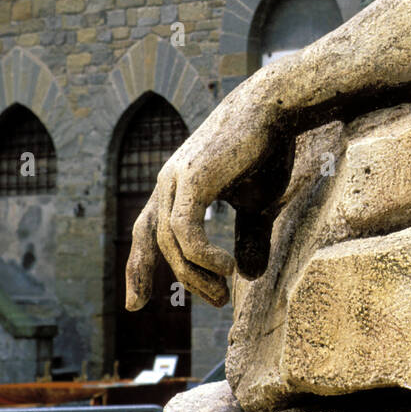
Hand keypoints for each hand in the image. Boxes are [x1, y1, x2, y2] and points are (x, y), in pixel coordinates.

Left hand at [125, 81, 286, 310]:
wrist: (275, 109)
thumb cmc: (269, 150)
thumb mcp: (258, 202)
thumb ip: (249, 237)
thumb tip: (250, 276)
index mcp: (176, 185)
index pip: (146, 231)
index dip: (138, 267)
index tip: (135, 303)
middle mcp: (168, 181)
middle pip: (150, 239)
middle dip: (168, 277)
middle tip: (210, 302)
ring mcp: (176, 178)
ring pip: (170, 242)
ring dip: (195, 276)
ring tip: (222, 295)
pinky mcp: (192, 178)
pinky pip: (184, 230)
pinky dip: (202, 256)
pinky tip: (227, 269)